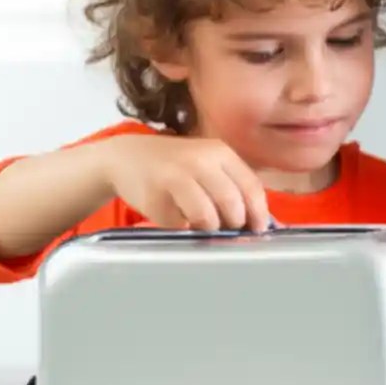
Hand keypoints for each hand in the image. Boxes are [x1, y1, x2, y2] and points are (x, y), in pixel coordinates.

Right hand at [100, 134, 271, 231]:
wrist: (126, 156)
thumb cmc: (175, 165)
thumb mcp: (207, 164)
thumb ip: (231, 185)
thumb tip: (256, 222)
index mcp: (220, 152)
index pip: (251, 186)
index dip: (259, 213)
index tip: (258, 230)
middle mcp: (200, 161)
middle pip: (232, 203)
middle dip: (235, 224)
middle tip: (230, 231)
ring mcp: (175, 177)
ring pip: (207, 216)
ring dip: (211, 230)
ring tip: (205, 227)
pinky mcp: (154, 196)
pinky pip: (179, 224)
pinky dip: (183, 229)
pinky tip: (179, 220)